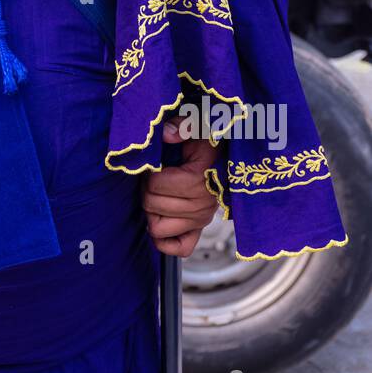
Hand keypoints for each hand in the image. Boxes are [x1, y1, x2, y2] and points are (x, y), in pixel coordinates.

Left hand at [142, 121, 218, 257]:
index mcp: (198, 179)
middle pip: (152, 205)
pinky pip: (179, 248)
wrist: (225, 156)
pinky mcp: (200, 229)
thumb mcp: (196, 125)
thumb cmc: (206, 139)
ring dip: (152, 212)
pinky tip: (161, 220)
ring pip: (158, 228)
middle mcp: (201, 204)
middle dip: (147, 191)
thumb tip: (167, 135)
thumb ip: (181, 126)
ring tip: (158, 196)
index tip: (156, 165)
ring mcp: (201, 219)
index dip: (149, 174)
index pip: (155, 185)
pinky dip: (165, 241)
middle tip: (154, 179)